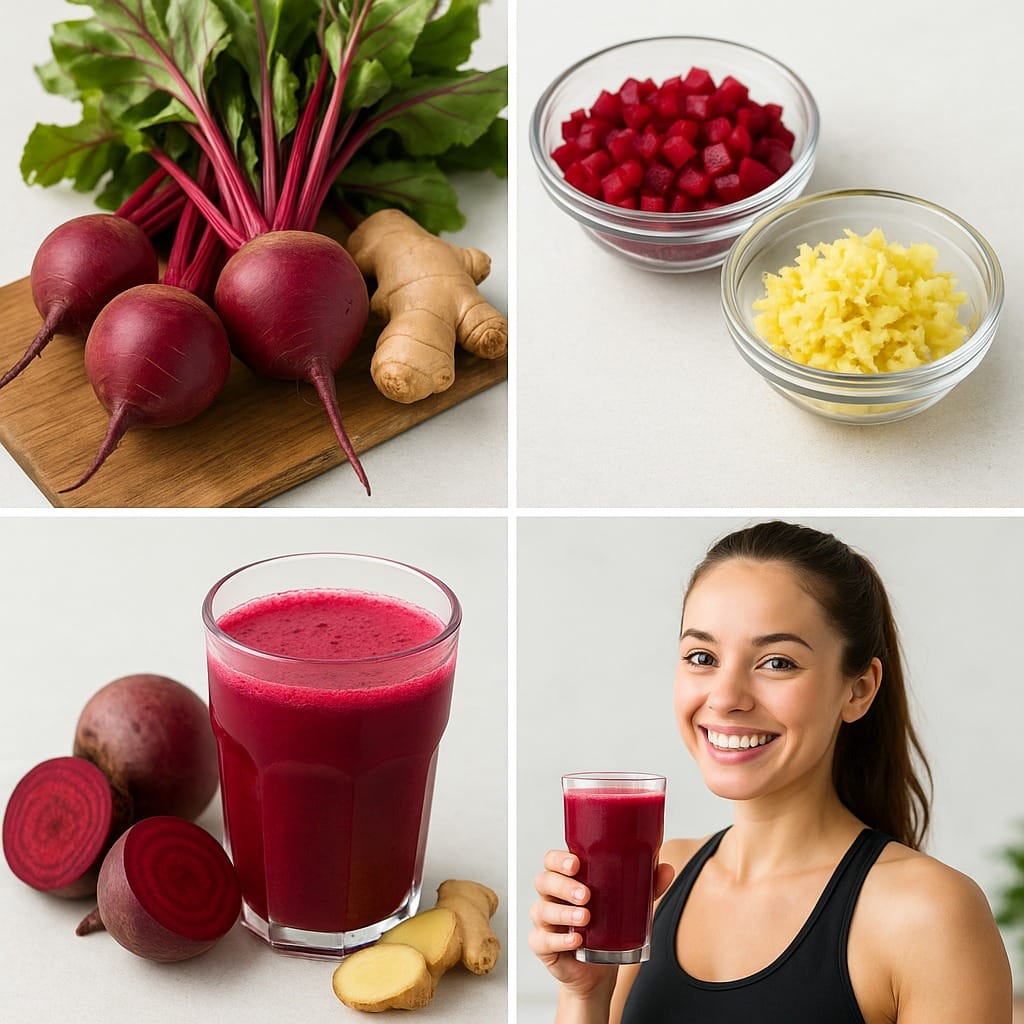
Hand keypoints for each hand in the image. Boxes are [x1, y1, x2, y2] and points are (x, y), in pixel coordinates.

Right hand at [528, 850, 674, 1002]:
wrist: (599, 971)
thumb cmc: (607, 929)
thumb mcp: (626, 906)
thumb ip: (644, 887)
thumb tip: (666, 868)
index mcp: (566, 880)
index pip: (552, 861)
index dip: (559, 860)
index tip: (576, 864)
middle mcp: (551, 898)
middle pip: (544, 881)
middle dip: (564, 886)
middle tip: (586, 894)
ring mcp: (545, 923)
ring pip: (541, 910)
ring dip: (563, 913)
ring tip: (586, 918)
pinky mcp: (543, 946)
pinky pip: (542, 940)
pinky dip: (559, 940)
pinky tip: (575, 940)